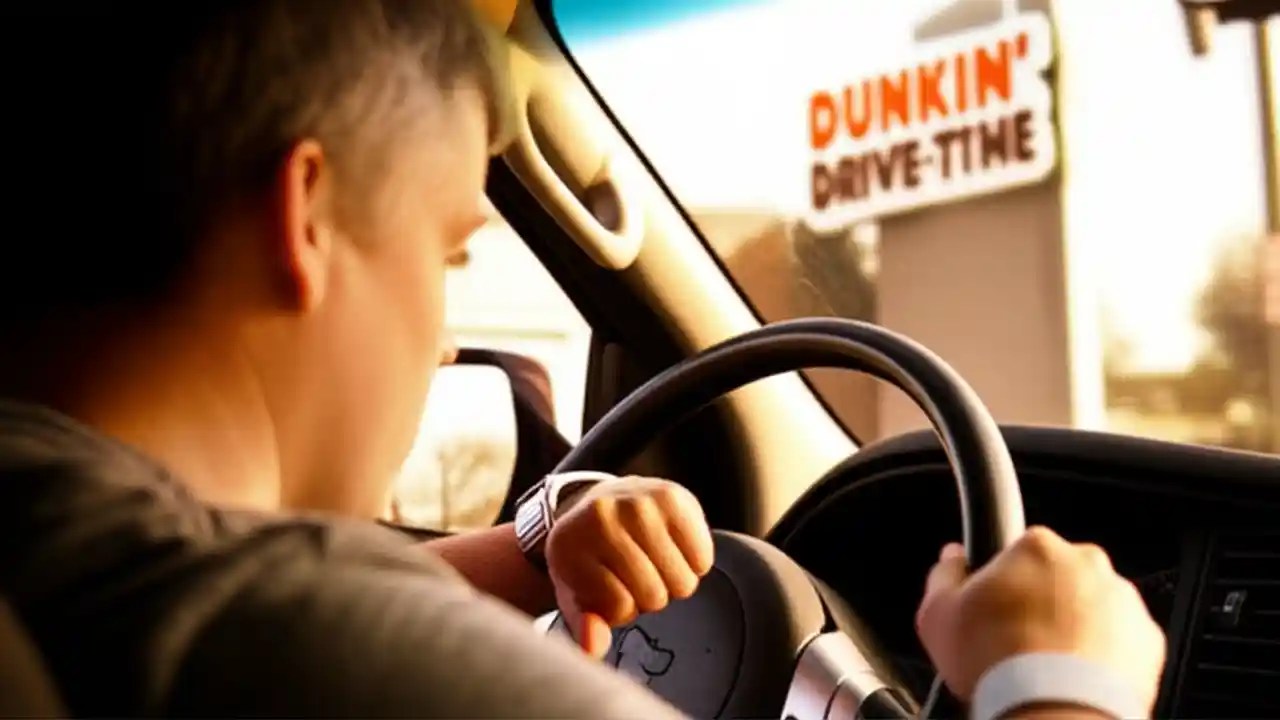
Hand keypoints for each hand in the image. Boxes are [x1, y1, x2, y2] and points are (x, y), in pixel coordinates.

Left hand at [545, 476, 713, 657]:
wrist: (601, 502)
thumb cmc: (590, 557)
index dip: (621, 609)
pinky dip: (695, 562)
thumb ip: (585, 627)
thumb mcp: (576, 595)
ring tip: (653, 561)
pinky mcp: (672, 496)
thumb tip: (594, 646)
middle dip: (650, 596)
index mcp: (569, 546)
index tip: (610, 588)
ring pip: (682, 580)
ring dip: (673, 582)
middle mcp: (602, 518)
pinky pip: (702, 558)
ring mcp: (638, 503)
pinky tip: (674, 548)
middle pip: (654, 595)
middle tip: (636, 575)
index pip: (620, 608)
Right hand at [914, 527, 1165, 710]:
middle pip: (1056, 576)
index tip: (992, 608)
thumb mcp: (936, 616)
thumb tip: (952, 560)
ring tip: (1045, 667)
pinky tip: (1072, 677)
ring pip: (1090, 606)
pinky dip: (1100, 655)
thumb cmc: (999, 665)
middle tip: (1015, 641)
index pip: (1015, 549)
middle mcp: (1086, 564)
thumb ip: (944, 575)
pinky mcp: (1147, 639)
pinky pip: (1120, 640)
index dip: (1000, 582)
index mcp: (1036, 547)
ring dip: (1071, 627)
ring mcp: (1122, 600)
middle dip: (1039, 602)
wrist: (1055, 713)